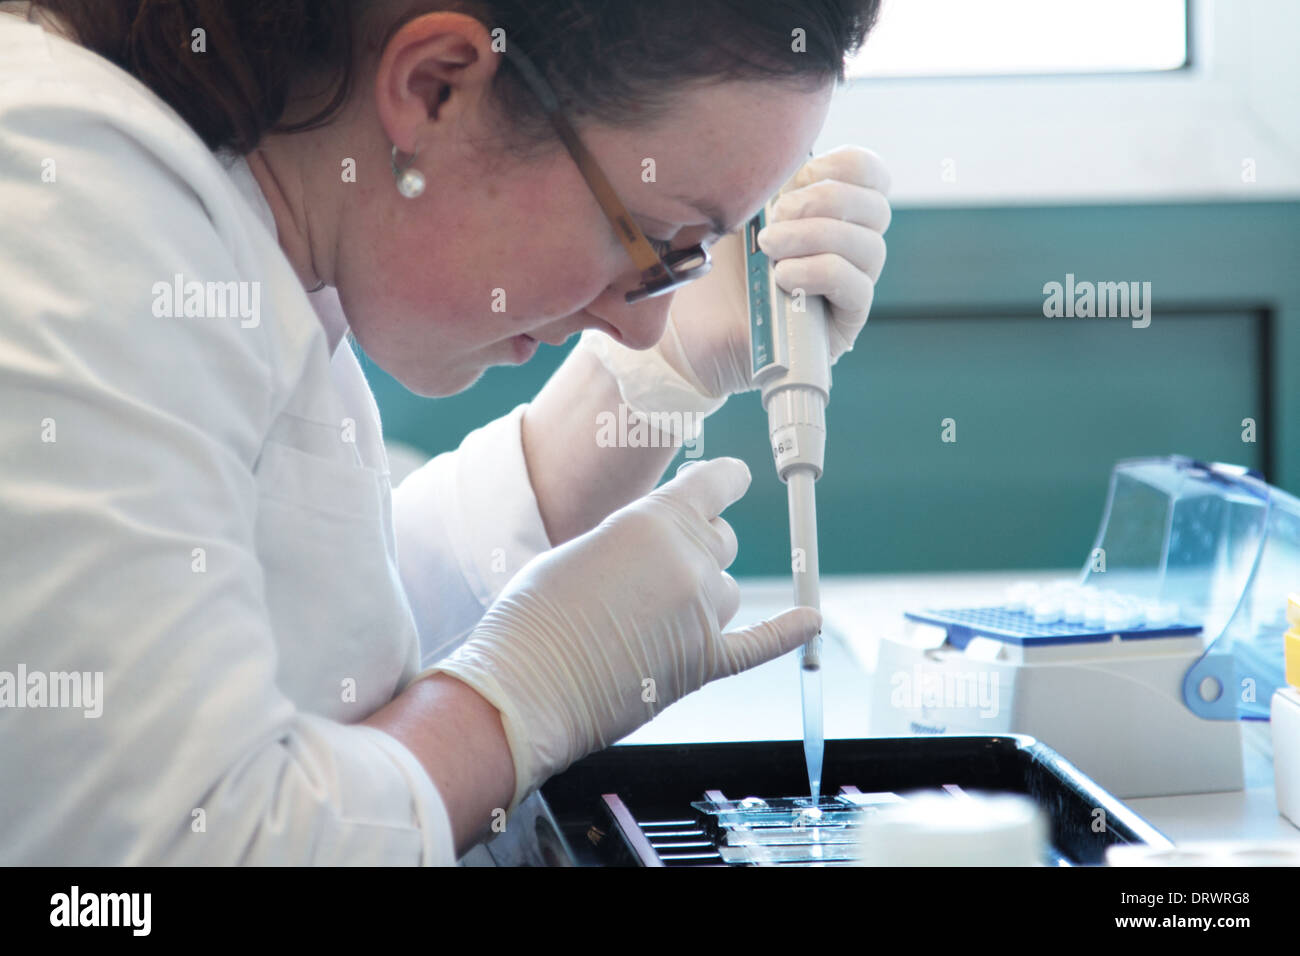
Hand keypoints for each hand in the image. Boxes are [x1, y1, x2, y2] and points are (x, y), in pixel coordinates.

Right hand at [425, 458, 821, 809]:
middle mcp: (690, 560)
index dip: (727, 479)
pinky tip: (810, 622)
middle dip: (700, 547)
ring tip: (657, 614)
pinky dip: (787, 632)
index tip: (736, 478)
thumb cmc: (533, 617)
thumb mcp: (580, 549)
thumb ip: (629, 541)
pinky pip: (759, 643)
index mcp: (654, 519)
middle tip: (661, 569)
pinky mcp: (704, 664)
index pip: (715, 484)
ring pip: (730, 590)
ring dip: (706, 594)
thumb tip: (651, 552)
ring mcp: (702, 614)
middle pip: (723, 540)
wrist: (525, 687)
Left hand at [656, 145, 891, 397]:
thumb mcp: (733, 210)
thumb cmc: (707, 269)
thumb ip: (768, 179)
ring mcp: (847, 289)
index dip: (848, 165)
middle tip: (776, 216)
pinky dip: (821, 273)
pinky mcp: (842, 326)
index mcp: (828, 212)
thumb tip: (790, 154)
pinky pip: (858, 289)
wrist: (688, 332)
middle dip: (827, 200)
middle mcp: (847, 249)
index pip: (871, 177)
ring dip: (817, 236)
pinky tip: (783, 277)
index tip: (803, 172)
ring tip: (769, 247)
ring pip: (870, 247)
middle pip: (876, 208)